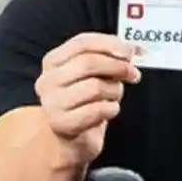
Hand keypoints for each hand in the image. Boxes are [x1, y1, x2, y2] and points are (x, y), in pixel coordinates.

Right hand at [35, 32, 141, 165]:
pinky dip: (112, 108)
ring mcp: (52, 103)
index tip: (130, 52)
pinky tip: (109, 110)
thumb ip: (108, 57)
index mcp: (53, 61)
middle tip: (133, 74)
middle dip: (118, 67)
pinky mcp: (62, 124)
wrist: (69, 138)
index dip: (110, 44)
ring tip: (114, 95)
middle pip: (89, 63)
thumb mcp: (91, 74)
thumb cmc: (83, 101)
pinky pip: (98, 110)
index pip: (82, 43)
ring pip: (95, 87)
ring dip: (115, 91)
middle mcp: (47, 80)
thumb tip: (133, 49)